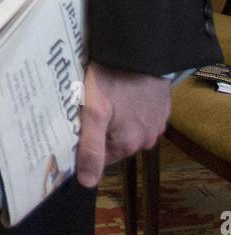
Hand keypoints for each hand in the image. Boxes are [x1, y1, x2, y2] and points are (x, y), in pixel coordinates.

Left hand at [75, 62, 169, 186]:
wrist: (140, 51)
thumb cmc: (112, 80)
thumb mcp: (94, 111)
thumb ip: (91, 147)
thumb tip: (88, 183)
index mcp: (128, 144)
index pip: (101, 157)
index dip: (86, 144)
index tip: (73, 128)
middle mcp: (146, 139)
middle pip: (114, 143)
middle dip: (100, 130)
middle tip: (85, 108)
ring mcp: (156, 123)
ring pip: (128, 129)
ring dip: (116, 119)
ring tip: (102, 98)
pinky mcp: (162, 107)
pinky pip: (141, 116)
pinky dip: (130, 109)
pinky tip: (121, 93)